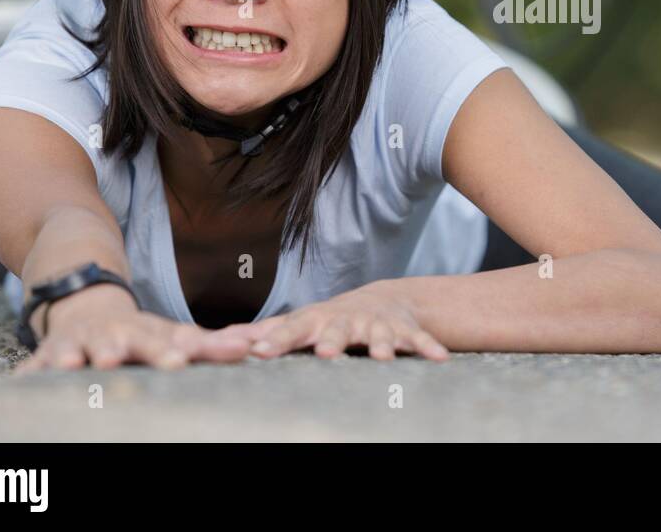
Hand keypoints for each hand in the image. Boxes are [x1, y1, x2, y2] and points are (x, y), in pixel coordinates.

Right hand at [16, 285, 252, 371]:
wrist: (87, 303)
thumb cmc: (138, 333)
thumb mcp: (173, 336)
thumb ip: (211, 346)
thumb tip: (254, 349)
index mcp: (144, 335)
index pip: (160, 343)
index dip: (168, 352)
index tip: (179, 361)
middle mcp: (112, 337)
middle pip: (118, 344)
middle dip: (118, 350)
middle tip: (116, 359)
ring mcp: (79, 343)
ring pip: (76, 349)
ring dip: (72, 355)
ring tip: (69, 363)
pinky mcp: (50, 352)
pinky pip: (37, 363)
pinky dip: (31, 370)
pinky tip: (22, 381)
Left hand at [224, 282, 449, 361]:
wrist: (381, 300)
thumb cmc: (329, 320)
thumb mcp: (300, 323)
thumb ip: (265, 333)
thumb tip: (221, 340)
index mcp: (316, 321)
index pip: (291, 330)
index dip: (276, 341)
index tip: (259, 352)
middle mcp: (346, 321)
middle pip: (337, 332)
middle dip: (332, 342)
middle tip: (326, 354)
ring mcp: (377, 324)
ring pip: (379, 335)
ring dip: (381, 345)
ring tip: (382, 356)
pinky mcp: (404, 330)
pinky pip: (418, 340)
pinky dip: (428, 347)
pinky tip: (440, 360)